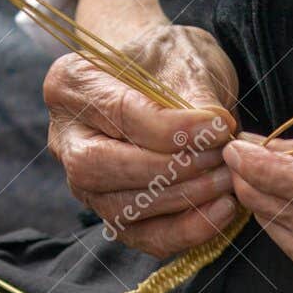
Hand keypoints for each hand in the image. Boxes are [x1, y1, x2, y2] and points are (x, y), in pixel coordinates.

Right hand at [45, 23, 239, 257]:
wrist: (166, 73)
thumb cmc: (170, 58)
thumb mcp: (185, 57)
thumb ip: (195, 95)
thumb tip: (216, 133)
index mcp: (73, 84)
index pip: (118, 113)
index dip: (173, 129)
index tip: (221, 127)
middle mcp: (66, 137)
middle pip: (101, 167)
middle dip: (169, 169)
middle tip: (220, 158)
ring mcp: (82, 181)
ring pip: (119, 208)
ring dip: (182, 201)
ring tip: (226, 181)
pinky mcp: (110, 212)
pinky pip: (141, 235)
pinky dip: (184, 230)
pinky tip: (220, 211)